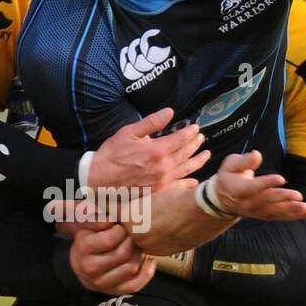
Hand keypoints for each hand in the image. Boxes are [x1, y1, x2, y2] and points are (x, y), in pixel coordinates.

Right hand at [69, 221, 155, 294]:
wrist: (81, 263)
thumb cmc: (89, 240)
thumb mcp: (89, 226)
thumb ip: (98, 219)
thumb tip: (111, 220)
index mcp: (83, 249)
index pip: (109, 239)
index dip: (120, 230)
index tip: (120, 227)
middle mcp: (90, 268)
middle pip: (123, 254)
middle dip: (131, 241)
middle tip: (130, 236)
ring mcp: (101, 282)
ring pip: (131, 267)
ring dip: (137, 254)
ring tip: (133, 247)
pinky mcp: (114, 291)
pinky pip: (135, 284)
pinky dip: (146, 273)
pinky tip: (148, 261)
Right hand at [88, 108, 208, 192]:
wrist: (99, 181)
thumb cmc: (111, 155)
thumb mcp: (128, 132)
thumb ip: (151, 122)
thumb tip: (169, 112)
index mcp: (157, 150)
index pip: (181, 139)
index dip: (190, 132)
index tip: (195, 128)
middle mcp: (163, 167)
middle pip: (186, 153)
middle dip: (195, 144)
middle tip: (201, 138)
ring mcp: (162, 181)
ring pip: (186, 170)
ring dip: (198, 161)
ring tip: (205, 155)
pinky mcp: (158, 192)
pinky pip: (178, 188)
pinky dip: (188, 183)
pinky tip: (194, 180)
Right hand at [211, 152, 305, 220]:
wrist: (222, 198)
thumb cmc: (228, 176)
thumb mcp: (230, 164)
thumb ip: (244, 160)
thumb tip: (257, 155)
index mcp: (238, 189)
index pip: (254, 187)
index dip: (267, 183)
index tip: (281, 178)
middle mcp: (247, 203)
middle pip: (267, 201)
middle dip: (284, 198)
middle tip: (298, 196)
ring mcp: (256, 211)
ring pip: (275, 211)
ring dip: (292, 210)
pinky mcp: (264, 215)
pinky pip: (280, 217)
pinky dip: (295, 215)